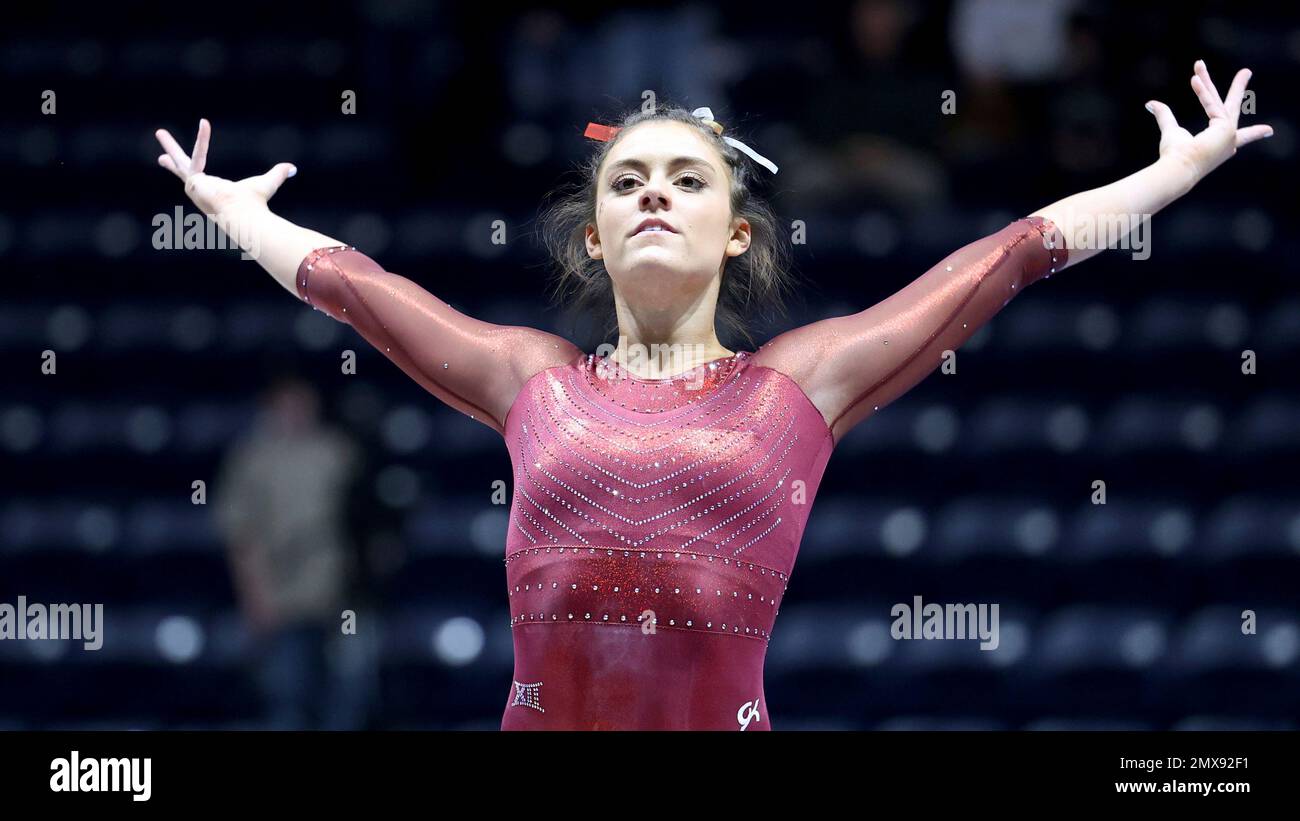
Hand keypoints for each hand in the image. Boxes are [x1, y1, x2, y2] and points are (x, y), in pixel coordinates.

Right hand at [155, 118, 297, 214]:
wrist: (245, 217)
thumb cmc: (255, 204)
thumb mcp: (267, 183)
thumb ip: (278, 174)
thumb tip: (293, 168)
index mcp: (212, 189)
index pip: (198, 173)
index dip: (190, 165)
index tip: (175, 160)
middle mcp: (200, 189)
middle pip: (182, 166)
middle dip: (170, 153)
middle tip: (160, 137)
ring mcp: (194, 187)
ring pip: (180, 161)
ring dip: (170, 146)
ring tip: (159, 132)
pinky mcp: (194, 183)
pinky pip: (198, 156)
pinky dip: (203, 140)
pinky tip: (205, 125)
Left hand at [1145, 59, 1272, 182]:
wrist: (1178, 168)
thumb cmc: (1175, 156)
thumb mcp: (1171, 131)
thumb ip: (1165, 116)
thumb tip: (1151, 103)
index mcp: (1220, 146)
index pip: (1240, 138)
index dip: (1254, 134)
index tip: (1268, 131)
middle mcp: (1228, 142)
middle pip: (1232, 108)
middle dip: (1238, 88)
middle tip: (1246, 72)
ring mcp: (1229, 134)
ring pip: (1218, 101)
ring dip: (1205, 82)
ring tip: (1198, 64)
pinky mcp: (1226, 128)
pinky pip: (1212, 104)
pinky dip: (1202, 91)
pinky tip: (1194, 78)